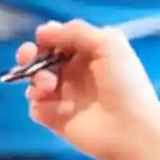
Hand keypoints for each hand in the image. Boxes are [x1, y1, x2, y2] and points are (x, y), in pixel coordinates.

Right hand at [16, 19, 159, 159]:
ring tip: (49, 84)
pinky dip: (37, 100)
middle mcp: (74, 74)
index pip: (59, 39)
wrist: (131, 129)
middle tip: (27, 56)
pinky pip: (35, 105)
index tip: (44, 38)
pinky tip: (50, 102)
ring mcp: (63, 96)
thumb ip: (75, 31)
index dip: (48, 36)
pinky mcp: (55, 118)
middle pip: (40, 57)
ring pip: (34, 80)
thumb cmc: (126, 84)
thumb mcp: (108, 43)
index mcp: (88, 54)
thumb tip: (42, 32)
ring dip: (35, 76)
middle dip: (29, 53)